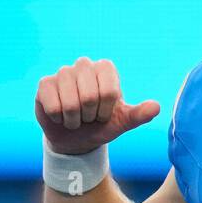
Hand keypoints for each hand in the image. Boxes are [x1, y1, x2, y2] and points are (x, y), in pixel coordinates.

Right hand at [35, 56, 160, 155]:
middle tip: (88, 117)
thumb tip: (156, 107)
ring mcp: (63, 72)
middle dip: (90, 115)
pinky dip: (59, 119)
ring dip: (74, 119)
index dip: (106, 110)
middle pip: (89, 96)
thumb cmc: (102, 125)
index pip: (109, 91)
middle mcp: (84, 65)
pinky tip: (60, 116)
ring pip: (70, 103)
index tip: (104, 113)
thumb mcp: (123, 123)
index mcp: (106, 69)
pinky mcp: (45, 83)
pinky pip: (53, 106)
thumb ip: (139, 115)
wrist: (76, 138)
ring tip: (76, 117)